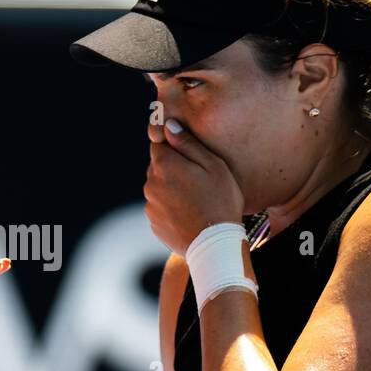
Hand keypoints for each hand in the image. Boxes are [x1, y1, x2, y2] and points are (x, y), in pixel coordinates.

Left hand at [144, 117, 244, 254]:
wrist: (215, 245)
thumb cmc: (220, 201)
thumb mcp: (213, 165)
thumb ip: (188, 143)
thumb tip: (169, 126)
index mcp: (164, 164)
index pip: (159, 143)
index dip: (174, 145)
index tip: (188, 154)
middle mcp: (151, 183)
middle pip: (158, 166)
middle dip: (174, 167)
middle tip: (199, 179)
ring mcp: (150, 205)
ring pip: (159, 188)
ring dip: (173, 188)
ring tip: (197, 199)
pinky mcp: (154, 223)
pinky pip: (161, 208)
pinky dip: (172, 207)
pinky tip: (190, 213)